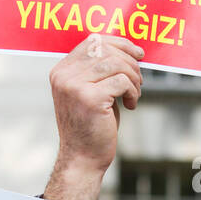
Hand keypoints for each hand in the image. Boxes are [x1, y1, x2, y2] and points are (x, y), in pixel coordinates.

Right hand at [49, 34, 143, 173]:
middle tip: (139, 81)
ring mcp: (74, 86)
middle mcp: (63, 76)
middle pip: (106, 49)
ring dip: (134, 78)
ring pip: (116, 64)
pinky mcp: (90, 99)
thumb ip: (100, 70)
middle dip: (130, 62)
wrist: (83, 158)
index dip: (119, 43)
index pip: (92, 41)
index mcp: (61, 71)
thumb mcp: (91, 91)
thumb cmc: (92, 125)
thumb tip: (131, 49)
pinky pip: (122, 82)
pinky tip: (130, 105)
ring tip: (135, 94)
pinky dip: (133, 92)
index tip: (137, 54)